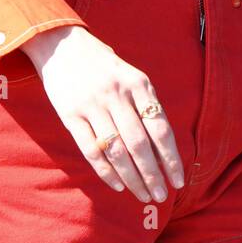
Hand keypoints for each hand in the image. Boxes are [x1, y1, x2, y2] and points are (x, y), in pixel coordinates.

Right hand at [24, 26, 183, 203]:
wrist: (63, 45)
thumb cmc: (105, 68)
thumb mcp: (131, 78)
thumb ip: (146, 108)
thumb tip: (163, 153)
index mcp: (139, 84)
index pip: (160, 129)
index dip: (171, 158)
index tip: (178, 182)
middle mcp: (117, 94)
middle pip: (139, 144)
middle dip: (152, 175)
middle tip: (160, 196)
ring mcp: (92, 105)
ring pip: (116, 151)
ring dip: (132, 178)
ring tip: (142, 196)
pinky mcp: (70, 114)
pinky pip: (91, 150)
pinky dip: (105, 172)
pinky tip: (117, 185)